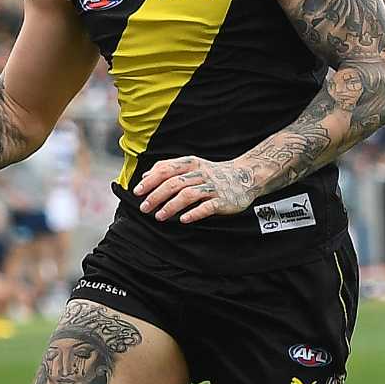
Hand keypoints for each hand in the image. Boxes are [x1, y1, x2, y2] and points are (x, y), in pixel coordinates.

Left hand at [134, 155, 257, 222]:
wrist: (247, 175)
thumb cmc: (213, 173)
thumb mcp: (192, 166)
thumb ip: (169, 169)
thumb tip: (146, 177)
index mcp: (191, 164)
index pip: (166, 169)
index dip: (151, 181)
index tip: (137, 192)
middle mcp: (201, 173)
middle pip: (174, 183)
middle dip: (156, 196)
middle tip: (144, 208)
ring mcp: (213, 187)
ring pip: (188, 195)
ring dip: (171, 206)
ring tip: (159, 216)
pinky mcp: (224, 200)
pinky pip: (207, 207)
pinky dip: (194, 213)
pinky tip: (183, 220)